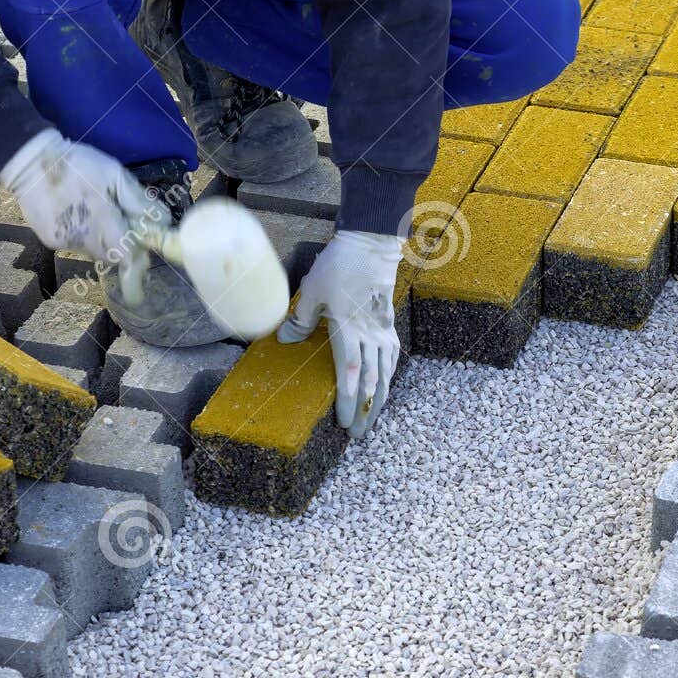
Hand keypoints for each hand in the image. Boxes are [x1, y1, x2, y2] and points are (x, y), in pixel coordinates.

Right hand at [0, 129, 154, 264]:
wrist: (29, 162)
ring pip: (93, 251)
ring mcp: (66, 242)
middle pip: (111, 256)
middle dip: (120, 246)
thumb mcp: (113, 173)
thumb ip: (138, 200)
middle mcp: (83, 237)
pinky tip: (74, 214)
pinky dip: (81, 235)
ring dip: (100, 240)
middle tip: (119, 225)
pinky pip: (75, 244)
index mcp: (102, 219)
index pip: (125, 256)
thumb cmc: (78, 164)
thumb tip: (162, 222)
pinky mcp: (51, 241)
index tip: (141, 251)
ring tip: (94, 214)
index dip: (136, 257)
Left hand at [276, 229, 401, 439]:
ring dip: (379, 400)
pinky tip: (385, 387)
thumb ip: (300, 319)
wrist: (371, 244)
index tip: (344, 422)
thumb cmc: (339, 266)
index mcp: (348, 329)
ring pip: (385, 374)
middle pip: (371, 381)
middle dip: (365, 410)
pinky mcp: (389, 324)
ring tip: (373, 419)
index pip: (349, 373)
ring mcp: (382, 330)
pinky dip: (389, 377)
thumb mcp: (312, 290)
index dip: (348, 401)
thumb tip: (285, 339)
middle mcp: (369, 335)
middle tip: (358, 434)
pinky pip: (392, 358)